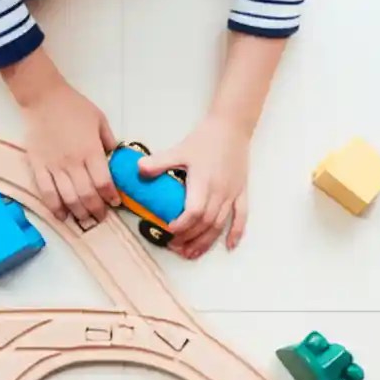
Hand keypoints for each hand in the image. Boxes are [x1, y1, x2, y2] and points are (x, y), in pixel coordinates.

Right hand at [1, 51, 118, 225]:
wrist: (43, 98)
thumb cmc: (74, 107)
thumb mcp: (100, 120)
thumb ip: (109, 142)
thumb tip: (115, 160)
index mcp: (91, 150)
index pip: (104, 182)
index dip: (110, 197)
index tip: (114, 203)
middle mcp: (73, 162)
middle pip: (87, 195)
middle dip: (96, 210)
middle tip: (101, 216)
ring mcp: (54, 166)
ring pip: (68, 198)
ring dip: (79, 213)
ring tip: (85, 219)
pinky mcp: (38, 167)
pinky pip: (46, 193)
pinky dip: (55, 208)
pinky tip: (62, 216)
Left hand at [138, 113, 250, 258]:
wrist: (232, 126)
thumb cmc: (205, 138)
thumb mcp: (180, 149)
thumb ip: (159, 162)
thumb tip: (138, 170)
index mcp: (203, 182)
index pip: (194, 212)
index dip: (182, 225)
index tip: (169, 231)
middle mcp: (219, 192)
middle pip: (206, 223)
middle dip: (189, 238)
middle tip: (174, 246)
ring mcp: (231, 194)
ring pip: (220, 224)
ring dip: (206, 242)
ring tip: (192, 253)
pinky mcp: (241, 192)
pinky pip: (241, 216)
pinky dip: (236, 233)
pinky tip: (230, 246)